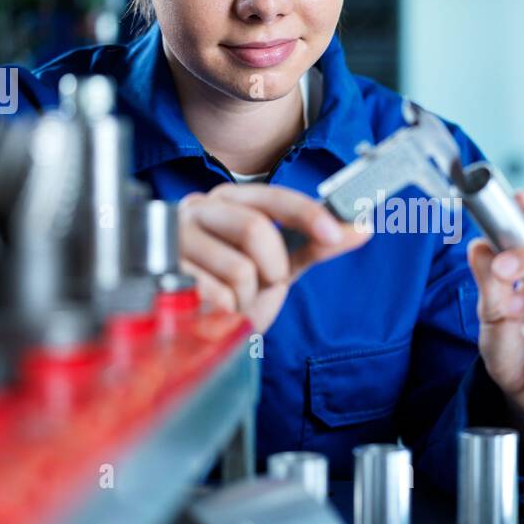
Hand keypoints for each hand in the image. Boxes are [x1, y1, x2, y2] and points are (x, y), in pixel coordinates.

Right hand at [177, 184, 369, 331]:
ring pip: (239, 268)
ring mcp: (175, 240)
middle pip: (256, 227)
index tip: (336, 234)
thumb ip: (316, 245)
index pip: (275, 197)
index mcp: (229, 201)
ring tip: (233, 300)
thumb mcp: (278, 265)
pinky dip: (226, 313)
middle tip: (266, 283)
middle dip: (274, 268)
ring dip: (248, 297)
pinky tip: (212, 310)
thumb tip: (361, 226)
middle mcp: (199, 210)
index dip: (309, 214)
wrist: (184, 325)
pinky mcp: (161, 273)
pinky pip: (216, 295)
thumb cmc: (229, 287)